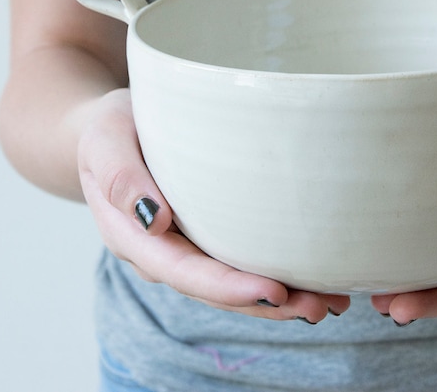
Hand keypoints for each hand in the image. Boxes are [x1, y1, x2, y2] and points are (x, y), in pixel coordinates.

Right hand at [77, 88, 349, 322]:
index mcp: (136, 238)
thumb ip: (119, 176)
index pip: (185, 273)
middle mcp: (166, 253)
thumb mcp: (104, 140)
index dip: (229, 288)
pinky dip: (282, 276)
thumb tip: (154, 221)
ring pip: (237, 286)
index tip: (274, 292)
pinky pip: (245, 264)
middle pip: (219, 290)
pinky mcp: (212, 236)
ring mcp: (190, 248)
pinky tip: (319, 280)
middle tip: (321, 306)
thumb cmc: (110, 130)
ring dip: (284, 300)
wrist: (112, 131)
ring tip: (333, 303)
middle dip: (270, 305)